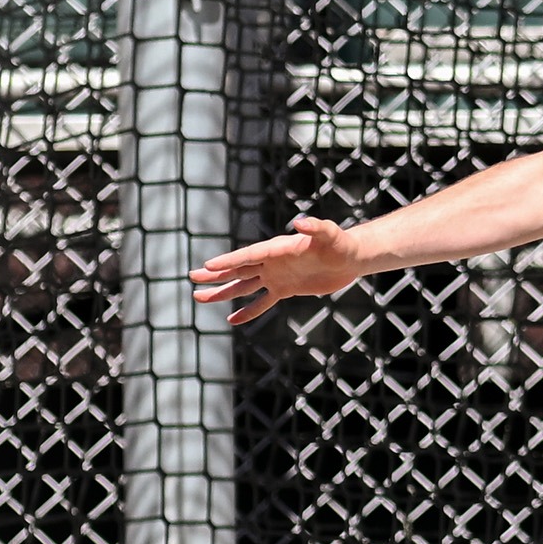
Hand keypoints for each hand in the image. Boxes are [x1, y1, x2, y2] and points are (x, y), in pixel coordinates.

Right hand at [189, 215, 363, 324]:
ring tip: (199, 297)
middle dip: (216, 274)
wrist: (350, 258)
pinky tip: (232, 320)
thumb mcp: (330, 234)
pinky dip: (249, 311)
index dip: (229, 261)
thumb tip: (300, 223)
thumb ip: (315, 228)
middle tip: (192, 278)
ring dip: (223, 292)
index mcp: (277, 248)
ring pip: (244, 285)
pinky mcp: (285, 288)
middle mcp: (272, 261)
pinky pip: (263, 301)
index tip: (208, 266)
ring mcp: (276, 275)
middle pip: (238, 269)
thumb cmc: (340, 243)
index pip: (248, 255)